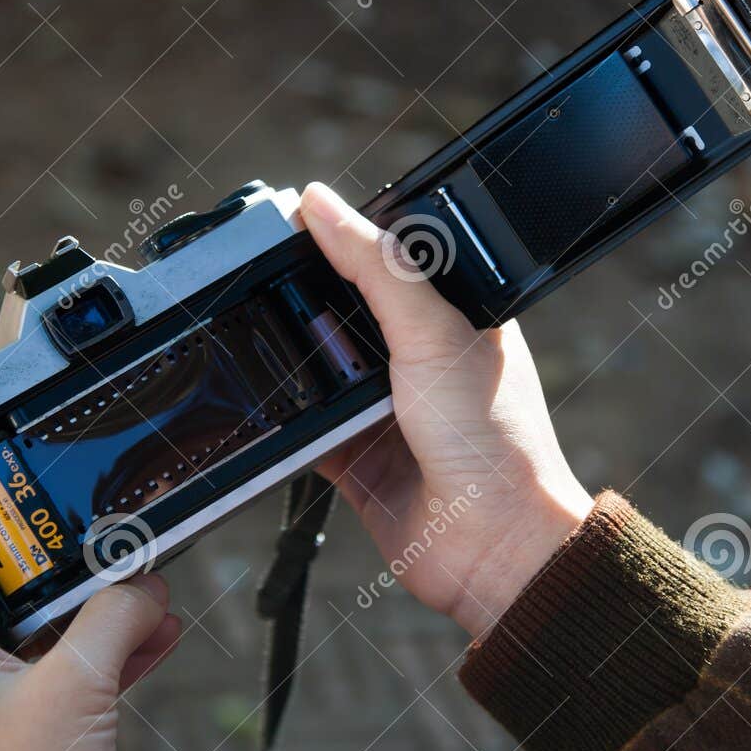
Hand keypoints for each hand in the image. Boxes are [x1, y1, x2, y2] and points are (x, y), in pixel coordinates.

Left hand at [0, 431, 181, 750]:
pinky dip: (74, 652)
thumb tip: (145, 585)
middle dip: (27, 546)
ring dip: (69, 607)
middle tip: (76, 520)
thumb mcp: (79, 690)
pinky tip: (141, 647)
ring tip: (138, 599)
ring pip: (3, 620)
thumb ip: (117, 618)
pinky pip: (25, 667)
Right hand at [300, 182, 594, 638]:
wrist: (491, 546)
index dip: (344, 239)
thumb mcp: (432, 331)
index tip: (293, 222)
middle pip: (344, 313)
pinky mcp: (356, 459)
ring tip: (258, 336)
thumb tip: (320, 204)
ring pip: (320, 370)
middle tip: (262, 281)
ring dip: (295, 362)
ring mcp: (386, 411)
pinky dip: (287, 419)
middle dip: (306, 303)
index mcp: (453, 317)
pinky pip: (306, 428)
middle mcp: (420, 361)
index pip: (388, 259)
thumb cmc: (492, 439)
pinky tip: (266, 401)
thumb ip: (375, 265)